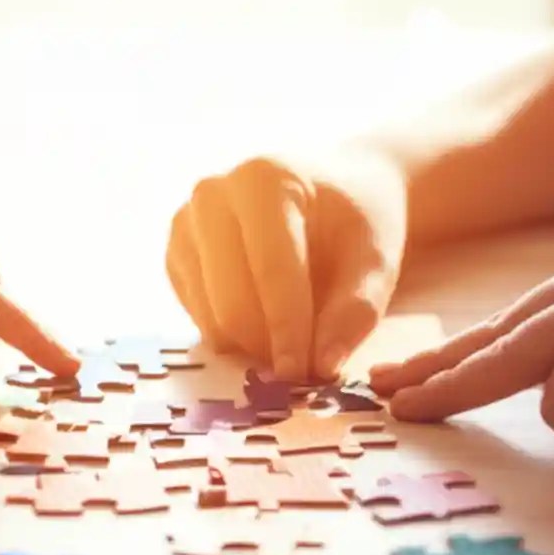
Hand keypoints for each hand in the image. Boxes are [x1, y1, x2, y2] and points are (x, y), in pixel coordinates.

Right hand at [166, 149, 406, 380]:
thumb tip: (322, 366)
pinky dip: (232, 335)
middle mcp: (212, 195)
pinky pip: (198, 317)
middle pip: (230, 301)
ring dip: (251, 345)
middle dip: (268, 345)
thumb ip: (356, 311)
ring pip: (210, 316)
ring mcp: (186, 224)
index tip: (305, 374)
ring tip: (291, 342)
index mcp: (264, 180)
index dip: (288, 330)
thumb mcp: (377, 260)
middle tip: (302, 369)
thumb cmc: (355, 223)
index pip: (271, 271)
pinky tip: (264, 323)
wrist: (332, 196)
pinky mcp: (176, 255)